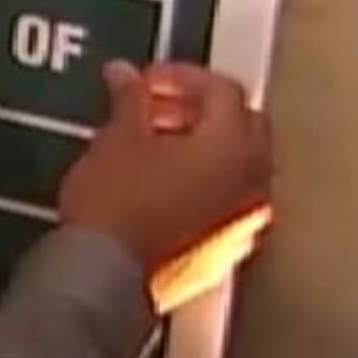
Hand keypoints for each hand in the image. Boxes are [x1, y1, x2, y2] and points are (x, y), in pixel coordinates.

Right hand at [57, 60, 274, 311]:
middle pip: (242, 127)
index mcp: (234, 146)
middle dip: (201, 111)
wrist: (106, 279)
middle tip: (157, 108)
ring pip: (238, 169)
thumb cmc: (116, 212)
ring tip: (156, 148)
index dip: (182, 77)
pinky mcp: (224, 252)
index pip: (222, 91)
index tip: (148, 81)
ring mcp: (242, 222)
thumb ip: (131, 100)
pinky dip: (202, 186)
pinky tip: (162, 187)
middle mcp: (251, 184)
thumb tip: (127, 79)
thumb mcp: (117, 139)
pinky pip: (225, 205)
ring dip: (203, 150)